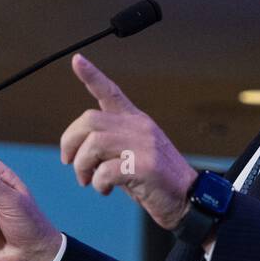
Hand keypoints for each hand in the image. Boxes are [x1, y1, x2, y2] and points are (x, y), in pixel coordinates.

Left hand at [60, 53, 197, 230]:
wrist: (189, 200)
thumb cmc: (157, 181)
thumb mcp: (133, 155)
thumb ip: (111, 146)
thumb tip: (80, 150)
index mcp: (137, 121)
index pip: (111, 92)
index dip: (92, 76)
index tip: (77, 60)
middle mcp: (140, 127)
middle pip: (89, 120)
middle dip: (70, 142)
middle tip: (70, 163)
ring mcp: (144, 145)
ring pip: (93, 144)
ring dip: (82, 166)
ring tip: (88, 181)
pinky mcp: (145, 166)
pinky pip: (105, 170)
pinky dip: (98, 183)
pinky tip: (105, 189)